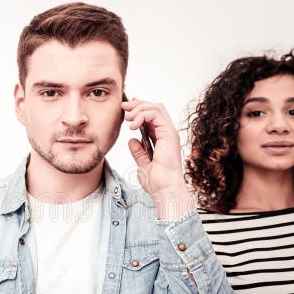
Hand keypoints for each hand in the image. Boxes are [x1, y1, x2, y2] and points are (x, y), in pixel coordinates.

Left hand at [121, 98, 194, 218]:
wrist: (164, 189)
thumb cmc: (157, 182)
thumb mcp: (143, 164)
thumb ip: (138, 151)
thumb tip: (132, 141)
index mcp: (162, 139)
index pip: (152, 116)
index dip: (138, 110)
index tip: (124, 111)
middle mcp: (167, 133)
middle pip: (154, 108)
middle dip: (137, 104)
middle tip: (123, 107)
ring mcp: (169, 132)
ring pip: (156, 107)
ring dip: (138, 108)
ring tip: (127, 117)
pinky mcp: (169, 133)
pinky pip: (156, 114)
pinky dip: (142, 115)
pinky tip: (132, 124)